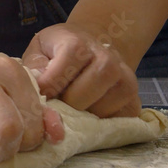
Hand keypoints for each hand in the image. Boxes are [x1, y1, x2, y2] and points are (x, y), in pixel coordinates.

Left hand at [22, 23, 140, 117]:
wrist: (93, 45)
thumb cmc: (59, 52)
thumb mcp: (39, 49)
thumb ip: (33, 67)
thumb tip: (37, 90)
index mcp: (78, 43)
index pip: (62, 71)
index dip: (48, 87)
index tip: (42, 93)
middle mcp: (107, 58)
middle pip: (83, 94)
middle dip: (66, 104)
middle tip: (59, 104)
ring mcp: (125, 79)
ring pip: (101, 111)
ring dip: (83, 117)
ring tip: (74, 108)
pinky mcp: (134, 101)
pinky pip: (116, 122)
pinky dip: (99, 124)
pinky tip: (90, 114)